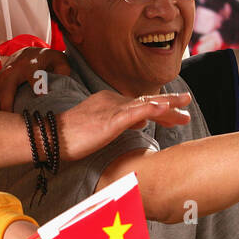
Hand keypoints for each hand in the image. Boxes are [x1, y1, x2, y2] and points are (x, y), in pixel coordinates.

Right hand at [0, 47, 70, 111]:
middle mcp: (13, 70)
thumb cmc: (46, 60)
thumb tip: (63, 80)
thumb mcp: (58, 60)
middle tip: (11, 124)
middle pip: (6, 88)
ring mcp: (2, 76)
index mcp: (30, 64)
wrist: (29, 53)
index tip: (41, 97)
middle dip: (7, 106)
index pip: (34, 76)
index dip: (37, 85)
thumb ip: (62, 69)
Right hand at [56, 91, 191, 160]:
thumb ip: (122, 122)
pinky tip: (163, 108)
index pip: (141, 105)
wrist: (51, 137)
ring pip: (145, 104)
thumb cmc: (72, 136)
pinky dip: (150, 109)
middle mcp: (114, 101)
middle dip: (169, 103)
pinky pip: (133, 112)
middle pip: (147, 101)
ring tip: (184, 103)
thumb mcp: (102, 128)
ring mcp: (112, 109)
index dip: (160, 109)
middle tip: (187, 103)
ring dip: (167, 104)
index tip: (175, 113)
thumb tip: (142, 121)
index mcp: (111, 103)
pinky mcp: (110, 120)